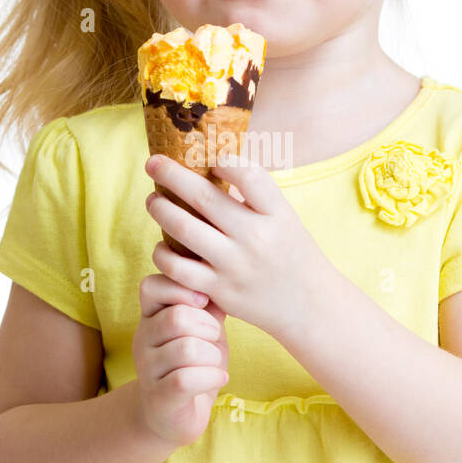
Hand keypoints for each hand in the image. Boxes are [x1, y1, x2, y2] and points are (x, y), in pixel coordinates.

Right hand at [132, 272, 229, 446]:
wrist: (173, 415)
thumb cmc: (192, 364)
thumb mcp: (203, 329)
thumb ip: (207, 305)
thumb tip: (219, 278)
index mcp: (150, 316)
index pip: (151, 286)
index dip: (182, 289)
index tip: (204, 302)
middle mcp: (142, 339)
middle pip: (177, 317)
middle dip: (209, 328)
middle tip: (215, 339)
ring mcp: (148, 369)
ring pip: (187, 348)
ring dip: (213, 355)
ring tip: (215, 363)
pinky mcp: (160, 397)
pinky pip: (188, 378)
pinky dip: (213, 377)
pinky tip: (219, 379)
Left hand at [143, 151, 332, 341]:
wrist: (308, 305)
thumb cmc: (290, 252)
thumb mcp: (283, 217)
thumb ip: (252, 196)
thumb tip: (210, 165)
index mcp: (277, 213)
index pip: (248, 175)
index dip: (224, 160)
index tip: (209, 157)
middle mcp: (256, 237)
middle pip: (204, 197)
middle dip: (170, 174)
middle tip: (153, 162)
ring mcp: (235, 265)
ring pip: (183, 229)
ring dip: (160, 209)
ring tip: (153, 200)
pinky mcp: (219, 290)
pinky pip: (177, 269)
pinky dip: (162, 253)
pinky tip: (162, 246)